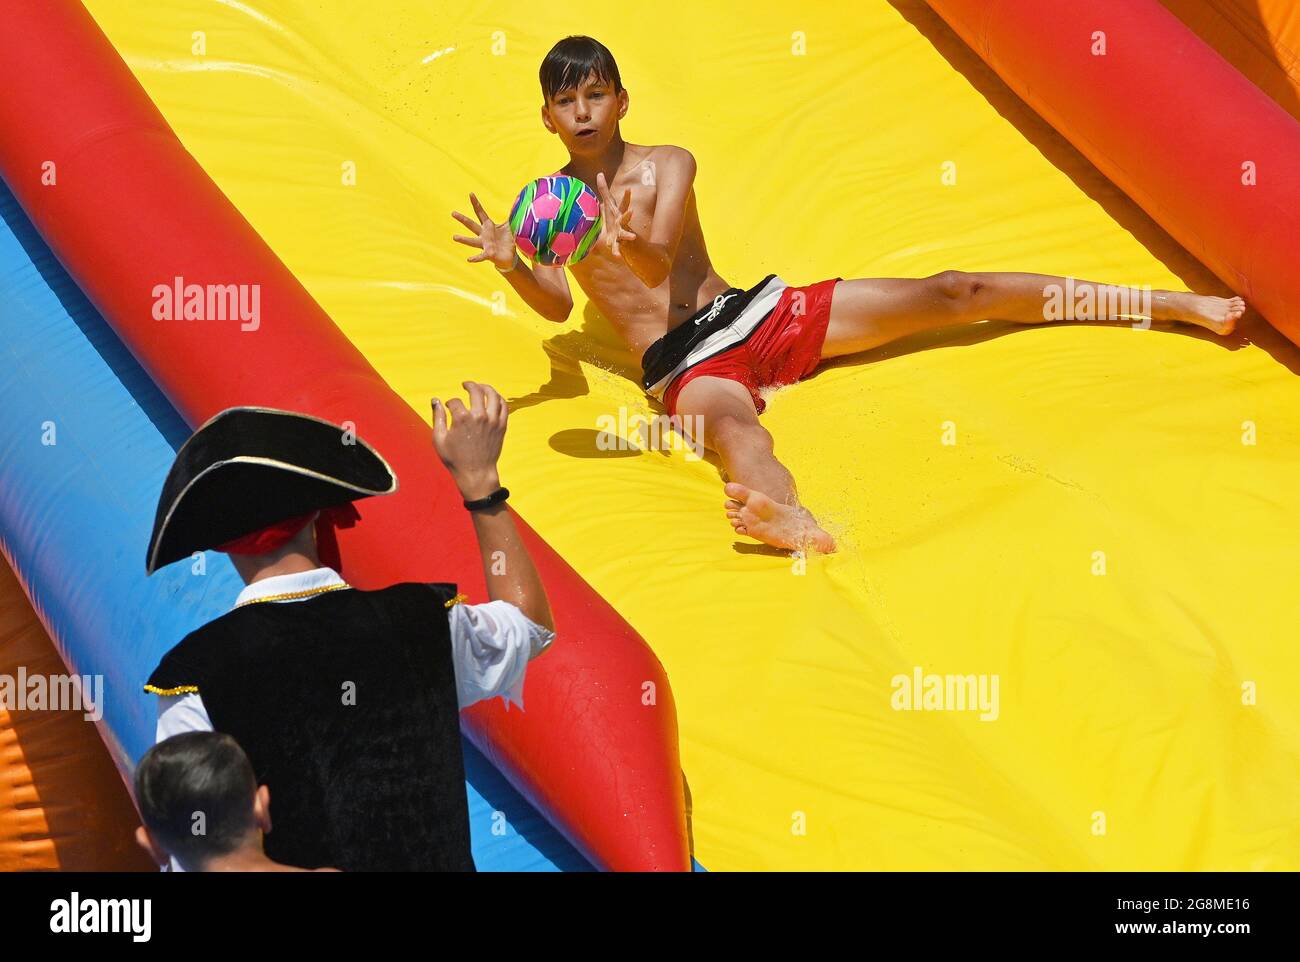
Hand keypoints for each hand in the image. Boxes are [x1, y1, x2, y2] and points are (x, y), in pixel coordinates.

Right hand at [431, 381, 506, 499]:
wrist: (476, 473)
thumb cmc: (455, 459)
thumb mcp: (439, 439)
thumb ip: (437, 417)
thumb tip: (435, 400)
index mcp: (462, 419)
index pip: (455, 401)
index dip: (450, 403)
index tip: (449, 407)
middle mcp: (479, 416)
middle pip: (476, 391)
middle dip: (469, 385)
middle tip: (466, 384)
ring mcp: (493, 421)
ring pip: (493, 395)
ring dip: (486, 388)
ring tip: (480, 387)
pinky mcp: (501, 426)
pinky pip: (504, 406)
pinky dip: (499, 399)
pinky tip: (493, 397)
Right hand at [451, 193, 516, 269]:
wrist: (510, 256)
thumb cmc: (508, 240)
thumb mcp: (510, 226)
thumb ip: (512, 216)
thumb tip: (520, 201)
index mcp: (488, 226)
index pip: (480, 213)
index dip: (476, 203)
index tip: (470, 194)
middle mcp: (484, 234)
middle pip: (471, 225)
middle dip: (462, 219)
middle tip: (453, 213)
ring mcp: (484, 244)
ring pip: (472, 241)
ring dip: (463, 239)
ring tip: (454, 237)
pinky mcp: (488, 254)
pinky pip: (480, 256)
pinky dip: (475, 258)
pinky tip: (469, 259)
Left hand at [595, 171, 635, 258]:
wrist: (620, 236)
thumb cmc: (614, 218)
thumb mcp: (608, 203)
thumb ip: (604, 189)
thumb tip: (600, 173)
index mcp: (619, 213)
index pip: (623, 204)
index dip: (626, 197)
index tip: (629, 190)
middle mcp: (622, 223)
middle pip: (625, 218)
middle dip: (628, 215)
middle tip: (632, 212)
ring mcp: (621, 233)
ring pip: (625, 234)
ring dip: (628, 235)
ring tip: (633, 237)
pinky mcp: (617, 243)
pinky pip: (617, 248)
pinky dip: (617, 252)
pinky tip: (618, 257)